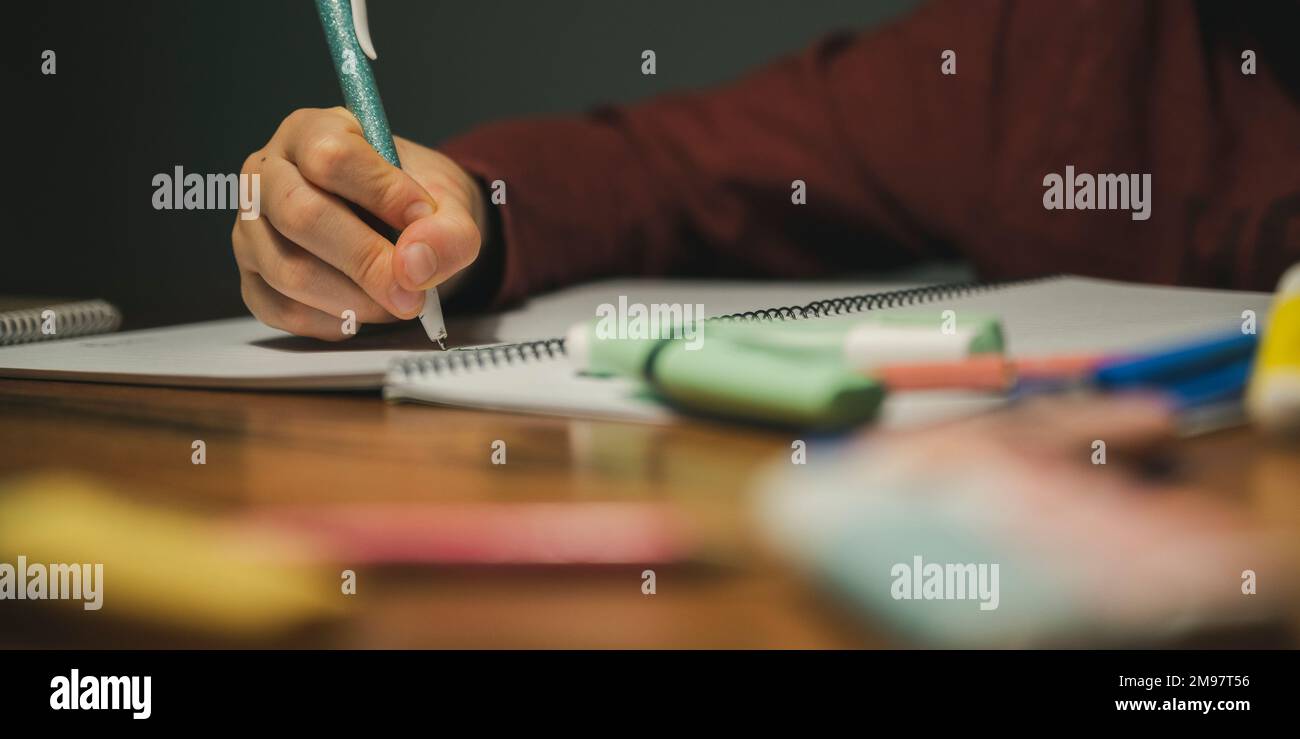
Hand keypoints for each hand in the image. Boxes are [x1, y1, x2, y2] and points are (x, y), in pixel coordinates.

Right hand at [232, 107, 485, 339]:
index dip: (383, 192)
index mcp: (309, 133)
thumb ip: (447, 228)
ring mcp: (251, 229)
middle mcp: (266, 176)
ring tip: (399, 300)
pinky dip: (336, 321)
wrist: (401, 228)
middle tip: (414, 291)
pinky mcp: (252, 279)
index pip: (331, 156)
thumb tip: (415, 266)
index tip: (425, 216)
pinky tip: (366, 308)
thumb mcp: (447, 201)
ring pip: (290, 272)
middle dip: (367, 260)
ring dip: (357, 299)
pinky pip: (285, 311)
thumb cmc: (412, 203)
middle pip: (302, 216)